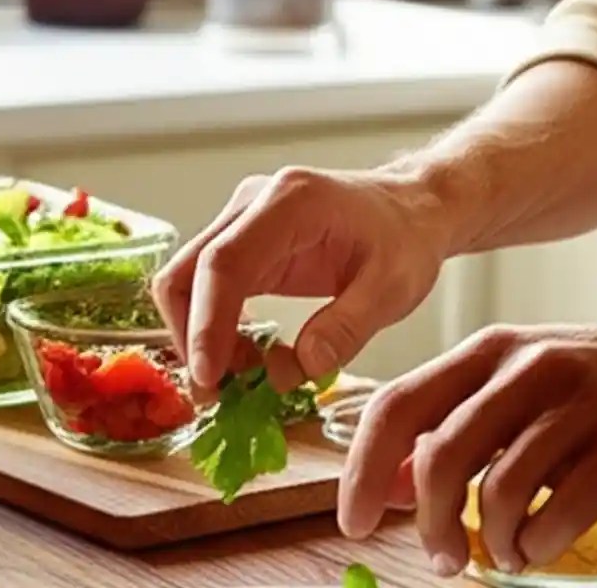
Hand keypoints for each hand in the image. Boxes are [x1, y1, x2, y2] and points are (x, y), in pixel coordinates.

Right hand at [151, 166, 450, 393]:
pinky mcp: (240, 243)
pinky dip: (214, 328)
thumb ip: (347, 328)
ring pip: (186, 281)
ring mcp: (240, 221)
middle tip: (213, 394)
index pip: (224, 262)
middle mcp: (252, 204)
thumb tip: (298, 368)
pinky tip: (248, 357)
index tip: (209, 377)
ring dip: (199, 336)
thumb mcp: (394, 287)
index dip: (207, 323)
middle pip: (187, 271)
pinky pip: (206, 288)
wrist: (410, 210)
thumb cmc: (406, 239)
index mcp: (290, 203)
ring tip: (240, 378)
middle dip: (191, 337)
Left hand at [338, 322, 596, 575]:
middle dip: (431, 522)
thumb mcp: (516, 386)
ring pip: (500, 489)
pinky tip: (541, 546)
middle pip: (442, 455)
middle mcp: (526, 367)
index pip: (397, 405)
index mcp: (486, 351)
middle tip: (441, 558)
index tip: (352, 518)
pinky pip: (562, 511)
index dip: (364, 469)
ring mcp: (579, 402)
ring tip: (507, 552)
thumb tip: (391, 485)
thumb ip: (452, 427)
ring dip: (494, 540)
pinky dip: (539, 544)